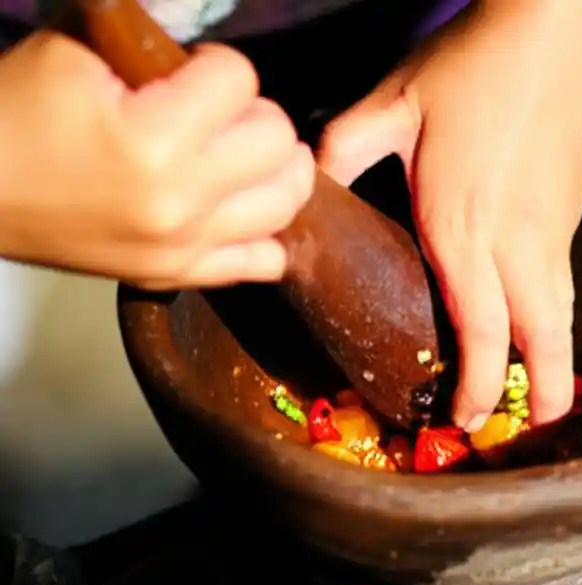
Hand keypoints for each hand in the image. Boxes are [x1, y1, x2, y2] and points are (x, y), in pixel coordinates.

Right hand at [0, 32, 313, 289]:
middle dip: (252, 113)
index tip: (188, 69)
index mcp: (153, 142)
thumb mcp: (74, 52)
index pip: (239, 81)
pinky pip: (265, 260)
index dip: (215, 63)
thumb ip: (150, 42)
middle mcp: (180, 203)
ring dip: (271, 168)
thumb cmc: (15, 111)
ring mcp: (183, 248)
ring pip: (286, 202)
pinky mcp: (177, 276)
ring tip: (238, 151)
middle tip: (215, 111)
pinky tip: (239, 202)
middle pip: (276, 142)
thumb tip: (204, 56)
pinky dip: (264, 229)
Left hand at [318, 0, 581, 430]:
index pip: (480, 325)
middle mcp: (518, 238)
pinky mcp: (571, 207)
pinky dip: (554, 314)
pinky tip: (539, 319)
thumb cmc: (472, 65)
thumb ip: (343, 149)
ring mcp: (554, 226)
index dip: (473, 381)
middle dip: (537, 393)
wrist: (556, 31)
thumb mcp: (391, 102)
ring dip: (554, 359)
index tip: (460, 417)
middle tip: (526, 431)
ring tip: (545, 397)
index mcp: (465, 223)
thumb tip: (307, 180)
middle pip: (540, 335)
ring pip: (560, 311)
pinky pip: (562, 276)